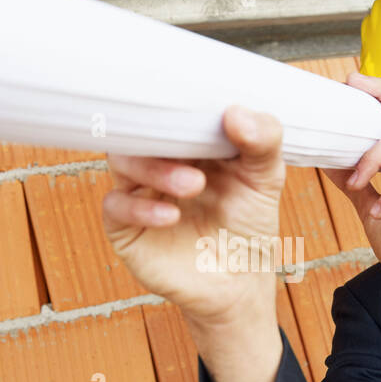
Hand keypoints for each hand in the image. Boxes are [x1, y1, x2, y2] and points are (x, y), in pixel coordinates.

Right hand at [102, 104, 285, 328]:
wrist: (239, 281)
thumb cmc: (249, 225)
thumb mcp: (265, 178)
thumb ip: (263, 140)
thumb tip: (235, 111)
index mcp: (187, 141)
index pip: (168, 108)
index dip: (176, 100)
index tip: (195, 101)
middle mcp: (158, 161)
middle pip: (139, 127)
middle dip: (164, 133)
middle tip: (197, 148)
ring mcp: (139, 191)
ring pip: (123, 160)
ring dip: (155, 169)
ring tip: (193, 185)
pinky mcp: (125, 227)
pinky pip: (116, 206)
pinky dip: (141, 209)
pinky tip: (171, 216)